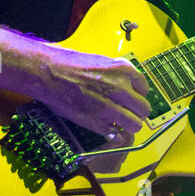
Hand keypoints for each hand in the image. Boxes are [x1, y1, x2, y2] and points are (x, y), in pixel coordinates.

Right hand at [36, 47, 152, 141]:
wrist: (49, 73)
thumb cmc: (70, 64)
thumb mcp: (101, 61)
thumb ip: (118, 74)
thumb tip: (127, 86)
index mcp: (123, 70)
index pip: (145, 88)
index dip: (138, 95)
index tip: (132, 98)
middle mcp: (121, 88)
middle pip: (144, 109)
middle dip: (137, 112)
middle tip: (128, 113)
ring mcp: (111, 107)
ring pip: (135, 125)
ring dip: (128, 125)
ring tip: (119, 123)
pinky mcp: (98, 122)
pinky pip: (116, 134)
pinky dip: (112, 134)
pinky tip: (104, 127)